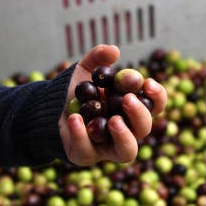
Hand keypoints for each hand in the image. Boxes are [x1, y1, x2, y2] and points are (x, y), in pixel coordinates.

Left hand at [59, 44, 166, 165]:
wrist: (48, 107)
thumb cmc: (76, 91)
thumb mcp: (84, 70)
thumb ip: (97, 58)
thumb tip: (114, 50)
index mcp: (129, 109)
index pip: (153, 106)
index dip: (156, 97)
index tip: (148, 83)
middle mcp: (124, 131)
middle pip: (143, 128)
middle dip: (139, 114)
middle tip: (128, 99)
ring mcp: (107, 146)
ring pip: (127, 151)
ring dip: (124, 136)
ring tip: (114, 120)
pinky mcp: (85, 155)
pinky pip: (88, 150)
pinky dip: (81, 134)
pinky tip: (75, 118)